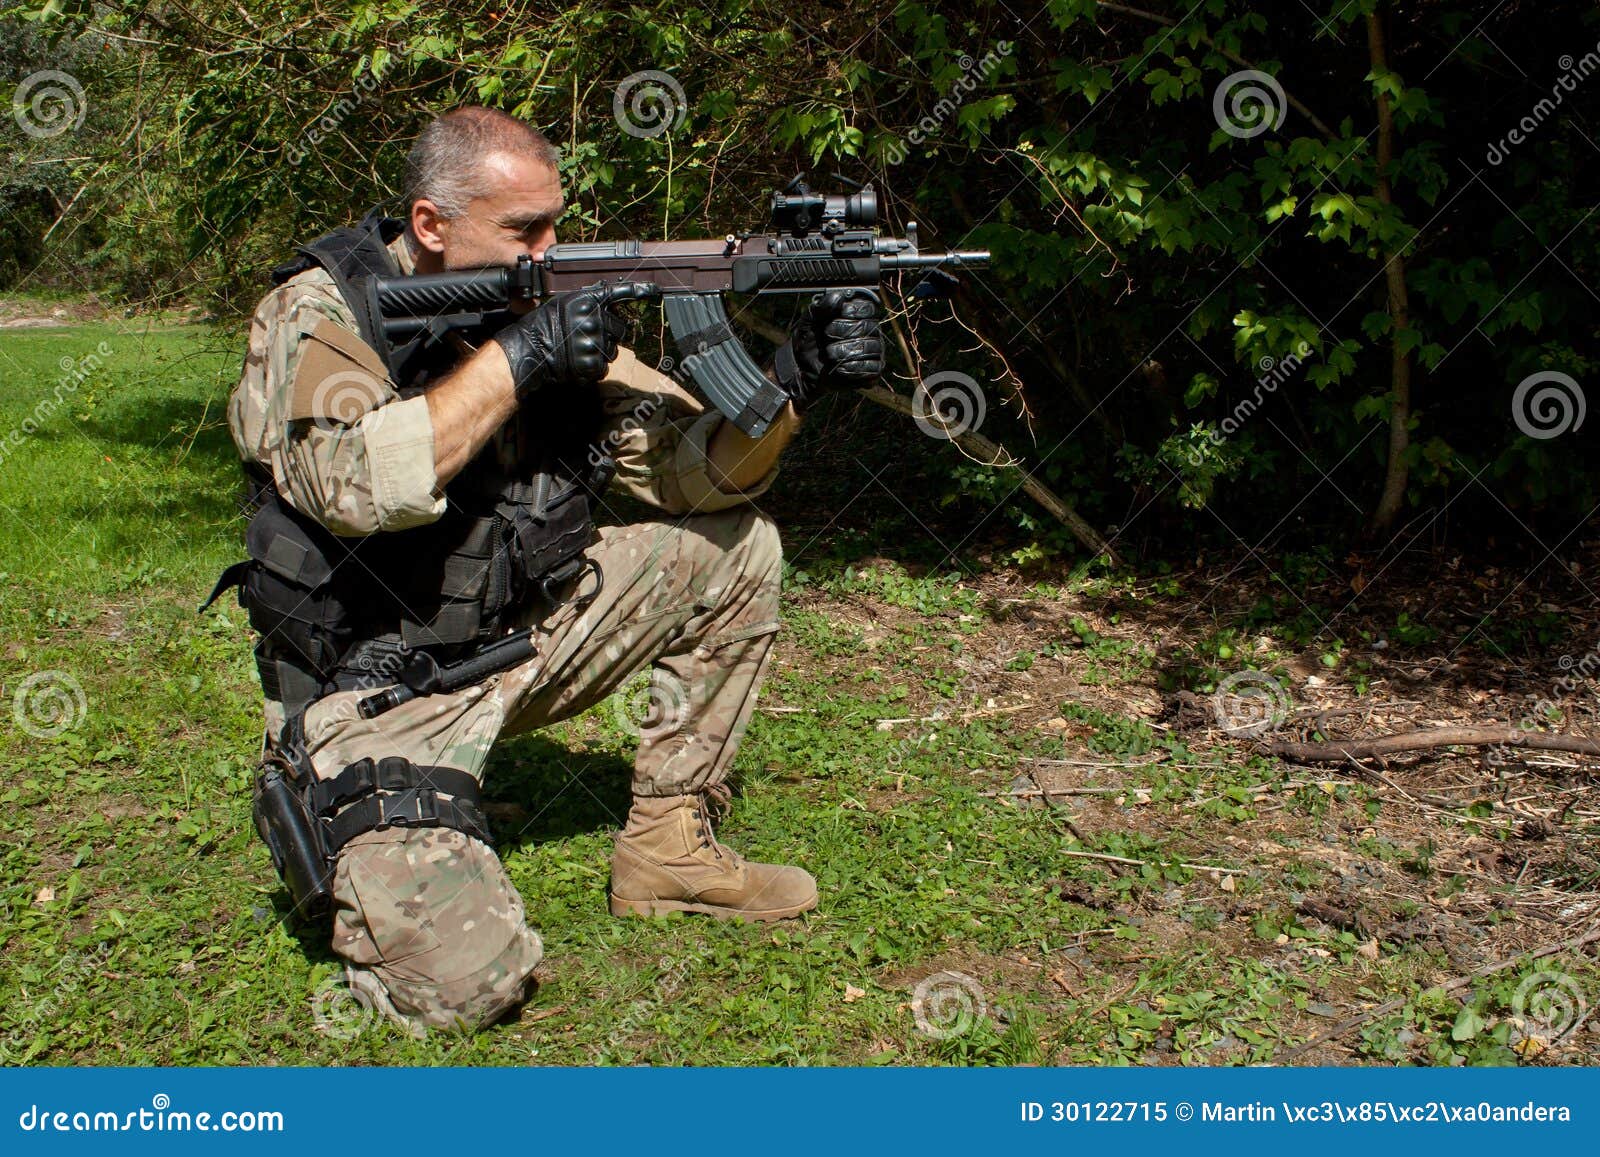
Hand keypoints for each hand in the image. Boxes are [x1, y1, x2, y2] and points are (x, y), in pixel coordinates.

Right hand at [492, 285, 626, 394]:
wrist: (530, 349)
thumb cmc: (543, 325)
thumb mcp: (564, 302)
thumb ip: (588, 300)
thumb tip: (606, 295)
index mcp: (588, 302)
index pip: (618, 294)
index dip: (638, 291)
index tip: (653, 289)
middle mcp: (595, 321)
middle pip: (620, 329)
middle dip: (610, 333)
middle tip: (590, 336)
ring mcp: (595, 343)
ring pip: (613, 350)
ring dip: (602, 351)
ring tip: (580, 349)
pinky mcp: (593, 364)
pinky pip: (604, 366)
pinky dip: (594, 366)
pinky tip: (579, 361)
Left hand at [774, 288, 884, 410]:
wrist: (801, 370)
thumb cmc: (807, 343)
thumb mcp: (809, 322)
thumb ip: (821, 307)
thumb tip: (838, 296)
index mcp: (856, 315)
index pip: (867, 307)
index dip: (850, 312)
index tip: (831, 319)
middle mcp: (869, 331)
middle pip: (869, 326)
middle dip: (843, 332)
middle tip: (827, 336)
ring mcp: (873, 351)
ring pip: (872, 347)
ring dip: (846, 351)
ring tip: (829, 355)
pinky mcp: (872, 370)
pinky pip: (873, 367)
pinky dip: (853, 368)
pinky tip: (839, 368)